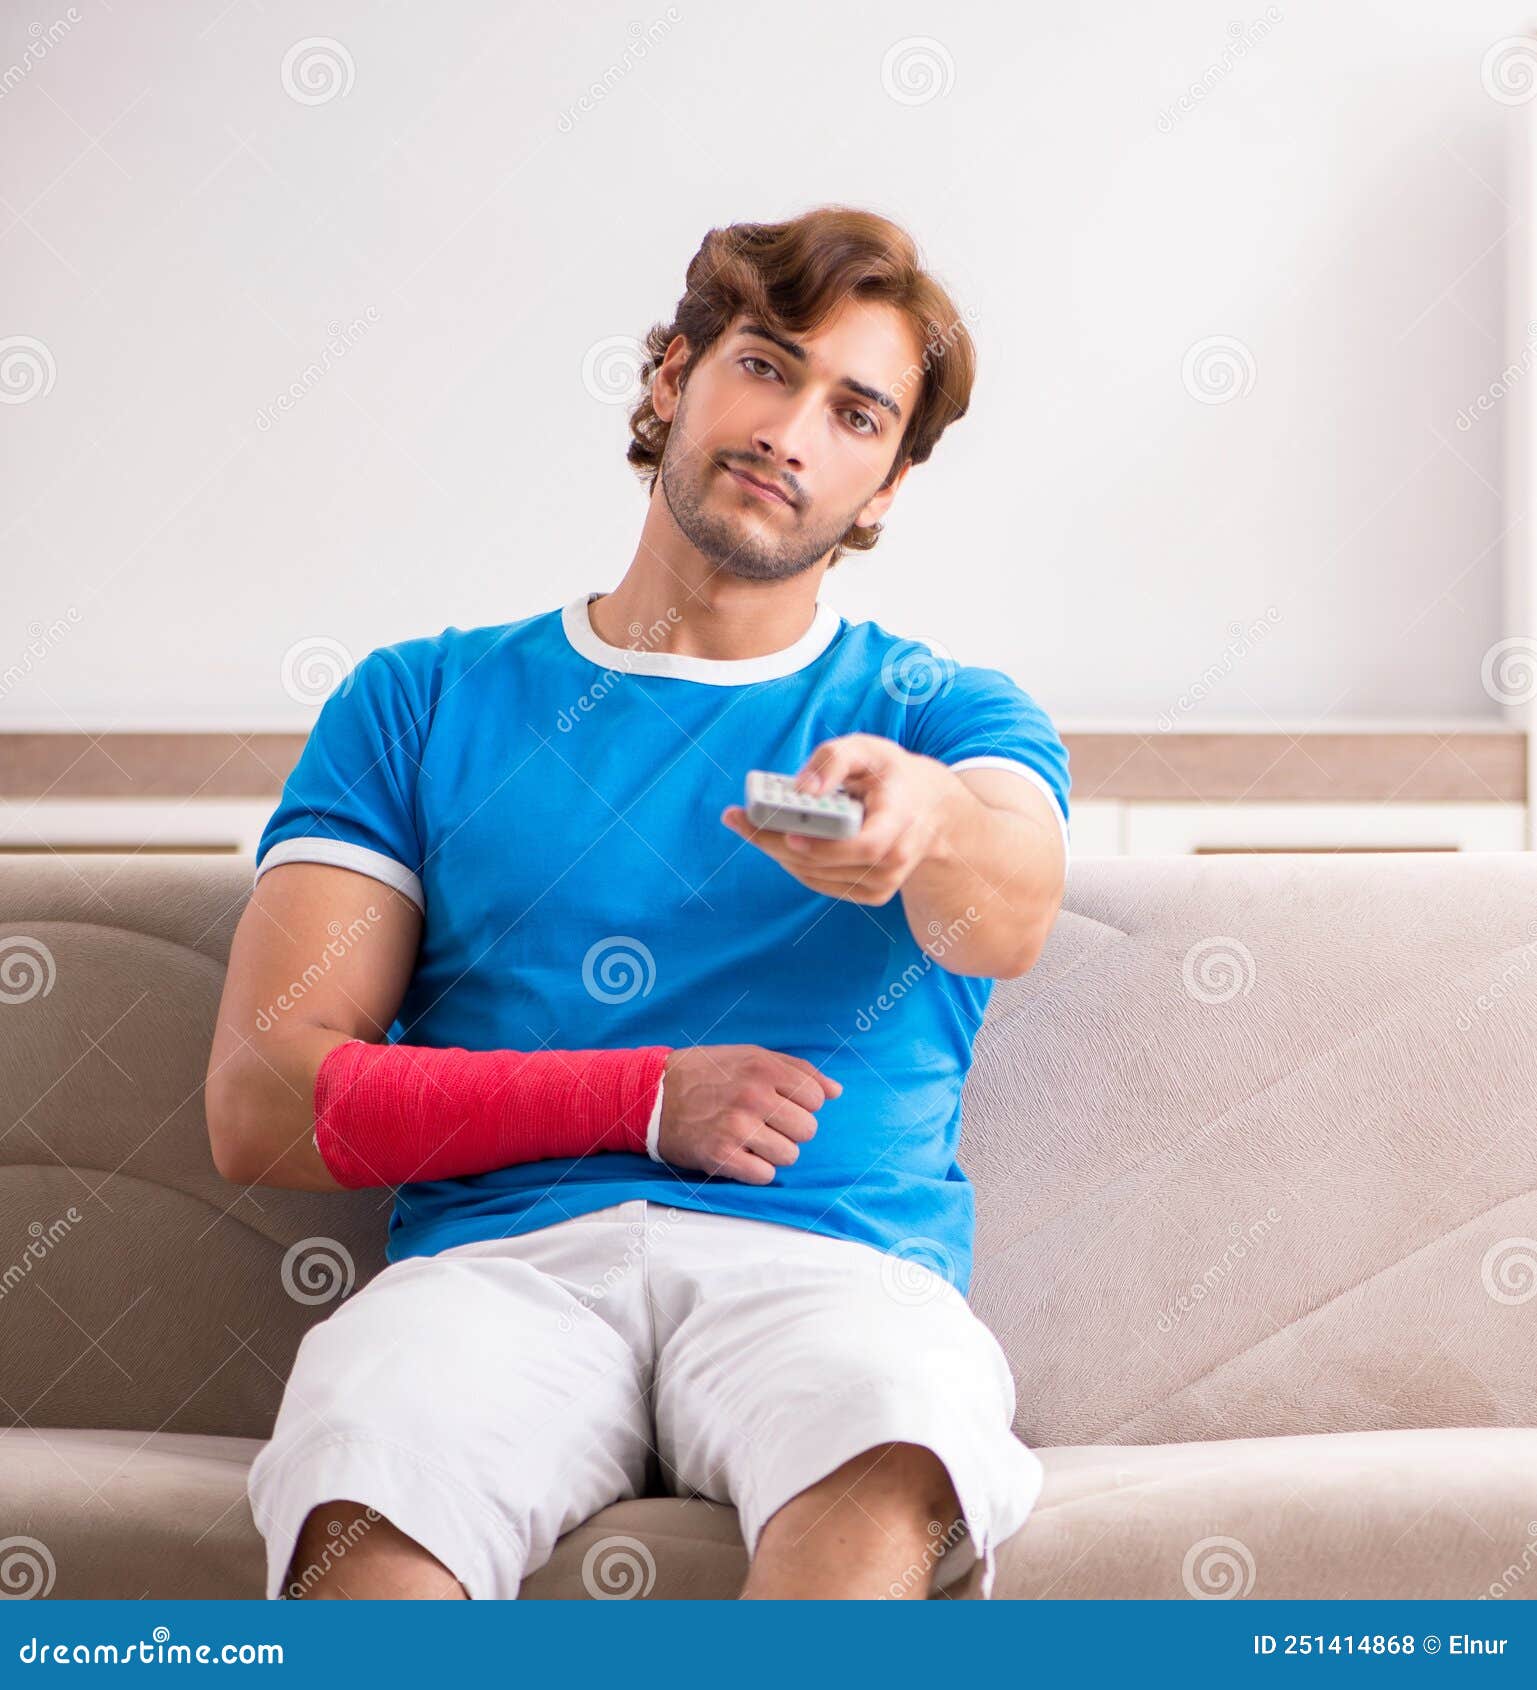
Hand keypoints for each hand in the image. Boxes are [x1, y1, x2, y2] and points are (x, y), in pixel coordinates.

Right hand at [656, 1045, 841, 1183]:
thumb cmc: (708, 1073)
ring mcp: (737, 1128)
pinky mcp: (721, 1156)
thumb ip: (798, 1070)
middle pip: (807, 1130)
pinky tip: (740, 1155)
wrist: (654, 1093)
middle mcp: (753, 1096)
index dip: (803, 1104)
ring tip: (752, 1140)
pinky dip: (756, 1170)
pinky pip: (765, 1175)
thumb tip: (836, 1091)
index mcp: (764, 1068)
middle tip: (765, 1123)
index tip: (782, 1103)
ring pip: (790, 1155)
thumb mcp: (752, 1056)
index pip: (817, 1098)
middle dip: (790, 1129)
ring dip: (774, 1152)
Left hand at [720, 735, 960, 905]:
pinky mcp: (872, 894)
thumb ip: (834, 760)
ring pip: (817, 875)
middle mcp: (896, 858)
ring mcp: (884, 882)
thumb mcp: (869, 749)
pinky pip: (820, 883)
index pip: (867, 847)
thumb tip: (802, 789)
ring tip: (748, 823)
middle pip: (828, 863)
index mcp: (901, 819)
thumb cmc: (890, 774)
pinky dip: (793, 862)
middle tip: (740, 818)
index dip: (826, 847)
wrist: (929, 809)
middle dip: (777, 842)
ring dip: (777, 851)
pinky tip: (775, 838)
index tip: (787, 834)